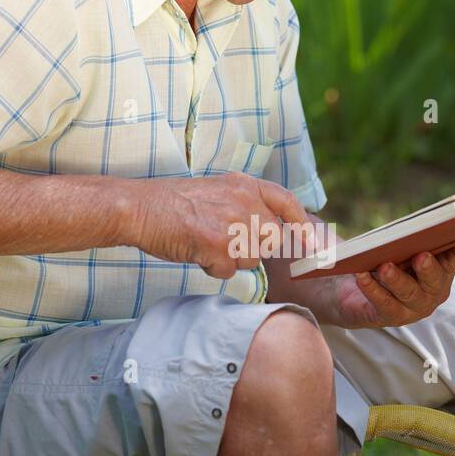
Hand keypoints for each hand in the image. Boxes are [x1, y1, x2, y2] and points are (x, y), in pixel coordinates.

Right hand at [127, 174, 310, 278]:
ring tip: (203, 242)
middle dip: (252, 249)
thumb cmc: (172, 204)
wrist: (139, 207)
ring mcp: (233, 222)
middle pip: (272, 240)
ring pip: (251, 259)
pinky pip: (228, 270)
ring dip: (230, 260)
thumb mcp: (216, 191)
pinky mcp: (219, 244)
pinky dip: (211, 268)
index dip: (303, 224)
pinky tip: (194, 250)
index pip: (287, 202)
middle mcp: (244, 200)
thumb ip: (244, 204)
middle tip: (222, 241)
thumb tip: (268, 231)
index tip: (315, 244)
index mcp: (244, 184)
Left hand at [332, 239, 454, 327]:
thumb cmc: (384, 262)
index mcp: (441, 272)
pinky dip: (372, 289)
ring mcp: (413, 308)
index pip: (454, 260)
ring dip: (396, 279)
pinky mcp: (390, 317)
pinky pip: (383, 304)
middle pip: (434, 280)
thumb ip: (409, 240)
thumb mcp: (399, 250)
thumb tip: (410, 225)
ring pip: (408, 293)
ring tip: (384, 267)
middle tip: (421, 256)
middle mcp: (432, 292)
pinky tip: (362, 275)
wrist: (353, 293)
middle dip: (428, 268)